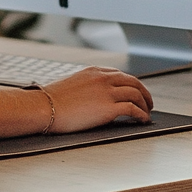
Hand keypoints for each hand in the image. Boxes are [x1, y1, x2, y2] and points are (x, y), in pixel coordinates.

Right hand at [0, 66, 152, 137]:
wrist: (43, 107)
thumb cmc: (51, 100)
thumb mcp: (71, 84)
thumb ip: (87, 86)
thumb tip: (93, 97)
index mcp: (94, 71)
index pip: (120, 74)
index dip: (131, 84)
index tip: (135, 92)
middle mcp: (103, 78)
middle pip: (133, 82)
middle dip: (144, 92)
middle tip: (148, 102)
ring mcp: (107, 92)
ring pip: (136, 94)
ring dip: (145, 104)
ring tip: (147, 112)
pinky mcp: (109, 108)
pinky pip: (133, 109)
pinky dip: (141, 114)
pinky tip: (142, 120)